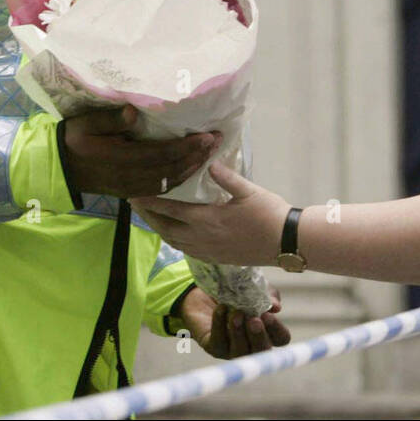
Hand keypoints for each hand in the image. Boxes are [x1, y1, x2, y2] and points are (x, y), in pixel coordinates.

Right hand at [60, 106, 220, 198]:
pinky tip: (191, 170)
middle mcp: (129, 178)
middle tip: (217, 141)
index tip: (206, 136)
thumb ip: (109, 119)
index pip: (161, 155)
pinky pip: (162, 190)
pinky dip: (180, 180)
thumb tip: (134, 113)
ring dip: (192, 169)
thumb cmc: (73, 141)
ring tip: (210, 154)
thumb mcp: (85, 124)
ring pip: (169, 182)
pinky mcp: (131, 193)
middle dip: (197, 156)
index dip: (186, 147)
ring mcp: (131, 188)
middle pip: (171, 170)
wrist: (58, 169)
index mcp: (120, 160)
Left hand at [131, 162, 291, 266]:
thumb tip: (209, 162)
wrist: (285, 243)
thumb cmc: (269, 214)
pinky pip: (186, 250)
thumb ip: (226, 177)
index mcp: (207, 219)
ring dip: (159, 228)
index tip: (134, 193)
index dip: (150, 201)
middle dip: (148, 216)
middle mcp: (202, 238)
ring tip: (150, 217)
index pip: (170, 209)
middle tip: (136, 203)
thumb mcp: (248, 190)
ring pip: (174, 241)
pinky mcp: (215, 258)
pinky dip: (174, 240)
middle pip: (165, 228)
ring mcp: (208, 251)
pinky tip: (174, 233)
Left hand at [174, 284, 290, 358]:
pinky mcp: (213, 347)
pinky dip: (220, 324)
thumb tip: (276, 307)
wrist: (206, 291)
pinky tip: (221, 308)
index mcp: (267, 332)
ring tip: (236, 314)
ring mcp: (232, 349)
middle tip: (253, 320)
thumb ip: (268, 296)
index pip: (281, 338)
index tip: (268, 314)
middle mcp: (252, 345)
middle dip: (258, 336)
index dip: (276, 329)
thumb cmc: (236, 291)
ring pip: (240, 351)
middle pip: (263, 350)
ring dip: (239, 332)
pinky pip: (218, 341)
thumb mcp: (255, 288)